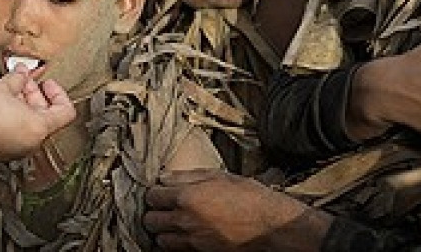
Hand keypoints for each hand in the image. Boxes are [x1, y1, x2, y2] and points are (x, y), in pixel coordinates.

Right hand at [0, 66, 75, 162]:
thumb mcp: (2, 87)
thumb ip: (18, 78)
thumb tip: (23, 73)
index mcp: (40, 128)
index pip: (65, 111)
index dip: (59, 93)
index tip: (47, 82)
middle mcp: (33, 141)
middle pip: (47, 115)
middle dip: (36, 94)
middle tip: (23, 79)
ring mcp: (19, 148)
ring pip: (31, 123)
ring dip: (24, 103)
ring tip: (8, 87)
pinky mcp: (5, 150)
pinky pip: (17, 130)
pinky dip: (14, 115)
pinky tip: (0, 101)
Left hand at [143, 170, 330, 251]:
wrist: (270, 225)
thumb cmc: (249, 196)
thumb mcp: (219, 176)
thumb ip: (187, 176)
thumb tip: (164, 176)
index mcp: (187, 197)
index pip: (152, 195)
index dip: (155, 192)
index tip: (162, 192)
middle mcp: (185, 221)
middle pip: (150, 220)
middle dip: (155, 212)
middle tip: (164, 208)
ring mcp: (192, 240)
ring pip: (160, 240)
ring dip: (163, 231)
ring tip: (174, 223)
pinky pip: (176, 251)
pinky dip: (175, 244)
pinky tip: (184, 235)